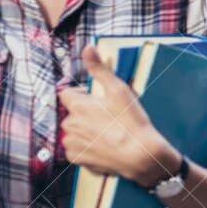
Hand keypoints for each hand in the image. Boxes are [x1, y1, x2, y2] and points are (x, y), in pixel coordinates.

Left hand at [58, 45, 177, 183]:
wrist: (140, 155)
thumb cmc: (131, 122)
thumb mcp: (118, 89)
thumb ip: (99, 69)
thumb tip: (87, 48)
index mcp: (77, 106)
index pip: (66, 92)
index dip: (81, 93)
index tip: (96, 98)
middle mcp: (69, 124)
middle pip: (72, 113)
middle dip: (84, 113)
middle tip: (107, 117)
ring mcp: (72, 143)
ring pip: (73, 131)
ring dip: (84, 130)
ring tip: (106, 133)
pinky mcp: (77, 159)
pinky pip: (75, 149)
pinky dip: (85, 147)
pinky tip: (102, 146)